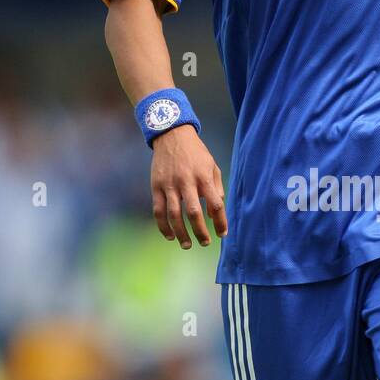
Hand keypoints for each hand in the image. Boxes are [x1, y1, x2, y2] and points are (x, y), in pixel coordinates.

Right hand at [150, 125, 227, 248]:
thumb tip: (215, 212)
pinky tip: (170, 236)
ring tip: (187, 245)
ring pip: (174, 215)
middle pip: (194, 213)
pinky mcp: (156, 186)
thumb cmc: (196, 153)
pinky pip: (158, 210)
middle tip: (205, 242)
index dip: (220, 222)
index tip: (222, 234)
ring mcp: (169, 184)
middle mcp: (186, 182)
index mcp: (204, 177)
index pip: (215, 204)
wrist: (172, 134)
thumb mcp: (212, 165)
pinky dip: (163, 226)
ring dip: (181, 233)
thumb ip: (216, 188)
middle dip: (200, 232)